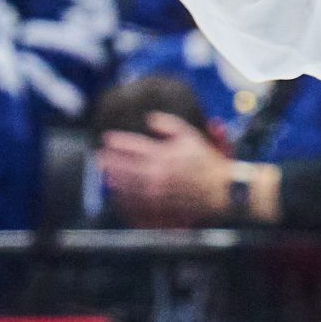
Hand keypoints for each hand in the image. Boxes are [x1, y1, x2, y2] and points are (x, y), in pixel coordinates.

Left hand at [98, 112, 234, 227]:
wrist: (221, 189)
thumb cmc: (208, 161)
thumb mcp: (191, 136)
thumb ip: (169, 124)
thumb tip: (150, 118)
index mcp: (162, 154)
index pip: (132, 146)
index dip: (117, 141)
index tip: (107, 138)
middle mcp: (156, 172)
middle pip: (124, 165)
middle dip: (109, 160)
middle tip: (99, 156)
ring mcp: (156, 190)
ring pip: (126, 183)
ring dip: (113, 177)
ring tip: (105, 172)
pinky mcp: (159, 204)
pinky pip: (135, 199)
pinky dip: (124, 194)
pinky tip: (119, 191)